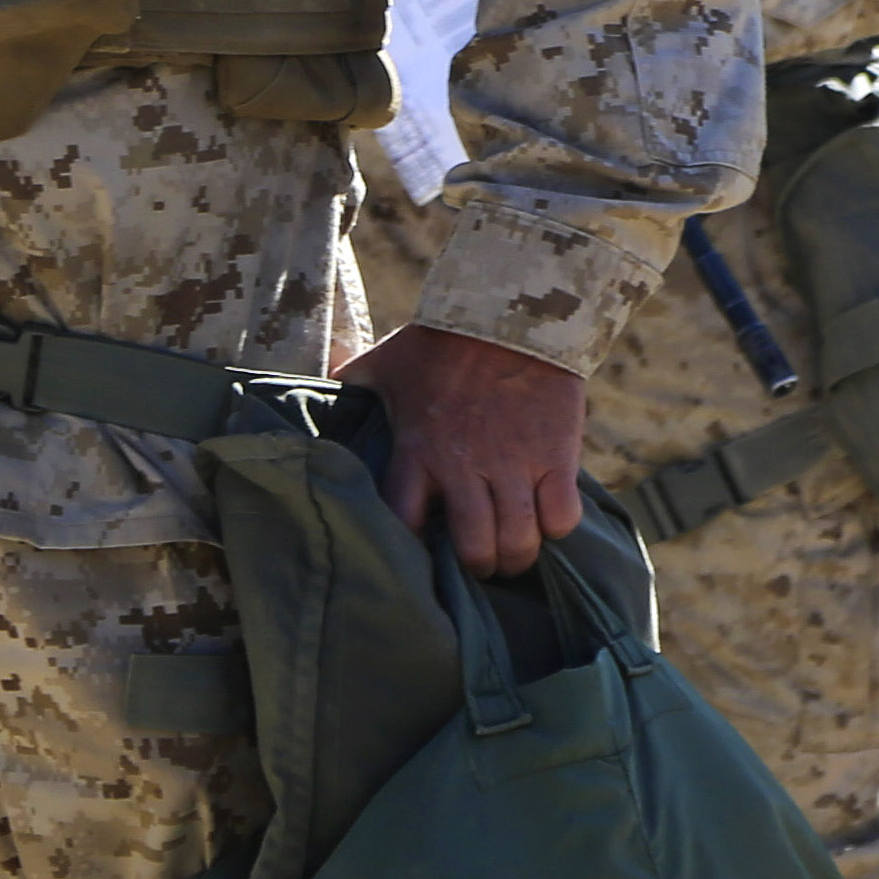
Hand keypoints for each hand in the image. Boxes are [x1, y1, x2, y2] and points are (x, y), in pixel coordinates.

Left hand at [342, 326, 587, 576]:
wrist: (510, 312)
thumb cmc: (441, 341)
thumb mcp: (387, 362)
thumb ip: (352, 379)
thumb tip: (317, 384)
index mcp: (418, 451)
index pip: (405, 524)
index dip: (412, 548)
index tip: (421, 550)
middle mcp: (465, 467)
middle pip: (475, 551)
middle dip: (479, 566)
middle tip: (480, 559)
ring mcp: (515, 465)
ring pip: (518, 543)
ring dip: (515, 556)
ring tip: (512, 551)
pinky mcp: (556, 457)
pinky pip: (561, 518)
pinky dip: (556, 526)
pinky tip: (547, 517)